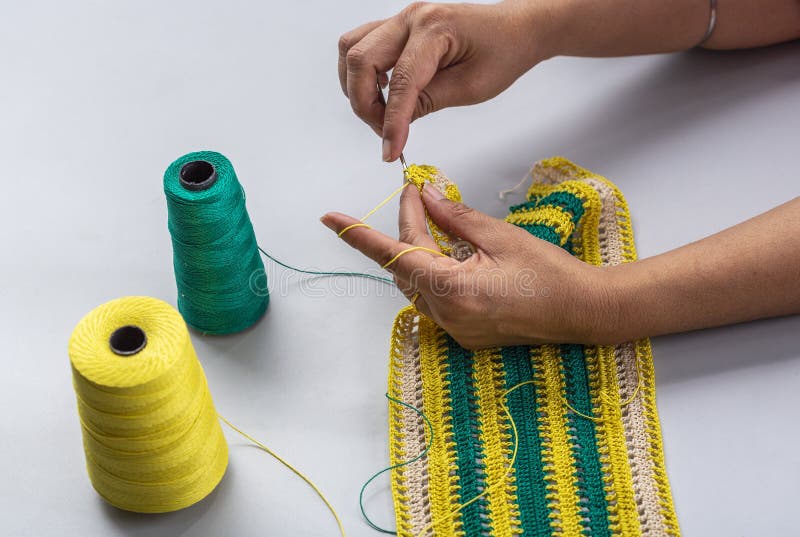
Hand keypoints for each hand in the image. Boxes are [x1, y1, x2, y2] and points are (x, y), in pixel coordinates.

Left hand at [321, 183, 614, 348]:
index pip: (394, 255)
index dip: (358, 236)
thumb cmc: (550, 273)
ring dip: (418, 251)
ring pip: (418, 284)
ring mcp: (455, 328)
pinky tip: (448, 251)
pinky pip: (435, 299)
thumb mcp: (501, 237)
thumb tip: (428, 198)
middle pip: (407, 266)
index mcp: (453, 290)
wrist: (584, 312)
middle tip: (418, 193)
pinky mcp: (465, 333)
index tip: (329, 219)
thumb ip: (457, 218)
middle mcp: (447, 315)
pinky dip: (434, 272)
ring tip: (430, 216)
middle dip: (406, 228)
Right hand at [337, 1, 548, 161]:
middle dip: (364, 103)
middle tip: (384, 132)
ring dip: (355, 85)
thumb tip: (395, 123)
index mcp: (435, 30)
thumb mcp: (471, 87)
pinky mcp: (398, 27)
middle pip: (361, 59)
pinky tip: (381, 89)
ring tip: (379, 111)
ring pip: (351, 48)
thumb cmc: (503, 52)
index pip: (400, 81)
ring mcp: (401, 19)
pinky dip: (361, 71)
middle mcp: (411, 18)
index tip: (390, 151)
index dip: (391, 121)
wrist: (516, 29)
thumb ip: (428, 102)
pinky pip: (361, 44)